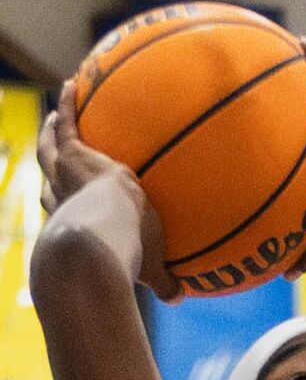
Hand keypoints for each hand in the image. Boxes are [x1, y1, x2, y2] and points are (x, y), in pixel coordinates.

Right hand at [38, 83, 180, 302]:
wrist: (100, 238)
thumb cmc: (123, 258)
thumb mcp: (145, 268)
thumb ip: (164, 280)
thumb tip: (181, 297)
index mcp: (75, 220)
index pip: (62, 206)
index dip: (61, 198)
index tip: (65, 193)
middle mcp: (61, 197)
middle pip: (50, 172)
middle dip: (51, 158)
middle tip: (52, 143)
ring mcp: (64, 174)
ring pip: (50, 146)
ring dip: (53, 128)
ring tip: (58, 110)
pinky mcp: (73, 154)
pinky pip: (67, 121)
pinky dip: (68, 103)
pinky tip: (74, 82)